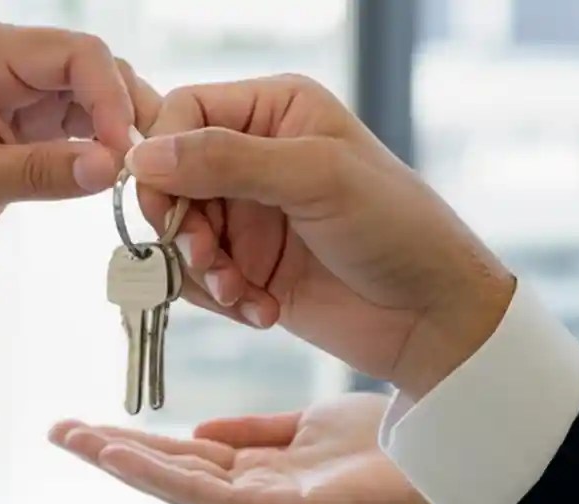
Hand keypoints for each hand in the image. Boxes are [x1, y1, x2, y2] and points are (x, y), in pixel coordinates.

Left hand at [0, 21, 160, 294]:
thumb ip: (40, 173)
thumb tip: (110, 168)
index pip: (74, 53)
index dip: (110, 98)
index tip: (123, 154)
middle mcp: (8, 57)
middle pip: (95, 67)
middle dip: (124, 112)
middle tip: (144, 168)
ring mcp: (24, 83)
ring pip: (98, 91)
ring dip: (120, 129)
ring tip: (135, 175)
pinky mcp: (34, 113)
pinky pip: (86, 117)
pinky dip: (105, 144)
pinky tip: (114, 175)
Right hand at [49, 394, 431, 503]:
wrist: (448, 450)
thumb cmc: (385, 443)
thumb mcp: (307, 426)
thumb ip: (254, 432)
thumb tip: (199, 431)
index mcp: (260, 469)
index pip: (183, 455)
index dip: (133, 441)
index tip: (85, 424)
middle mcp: (257, 492)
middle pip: (171, 471)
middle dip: (112, 452)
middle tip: (58, 432)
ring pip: (182, 486)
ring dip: (127, 465)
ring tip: (79, 442)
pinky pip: (216, 494)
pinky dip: (168, 479)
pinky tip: (131, 460)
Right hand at [129, 75, 514, 398]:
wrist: (435, 318)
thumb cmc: (397, 228)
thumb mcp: (315, 179)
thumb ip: (227, 161)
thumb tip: (143, 156)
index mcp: (275, 111)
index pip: (184, 112)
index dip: (162, 156)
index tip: (164, 204)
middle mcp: (257, 157)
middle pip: (170, 179)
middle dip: (181, 225)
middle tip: (207, 258)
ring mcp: (252, 216)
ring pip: (179, 235)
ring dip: (201, 272)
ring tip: (241, 293)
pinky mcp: (251, 268)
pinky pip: (201, 279)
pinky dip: (222, 299)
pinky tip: (263, 310)